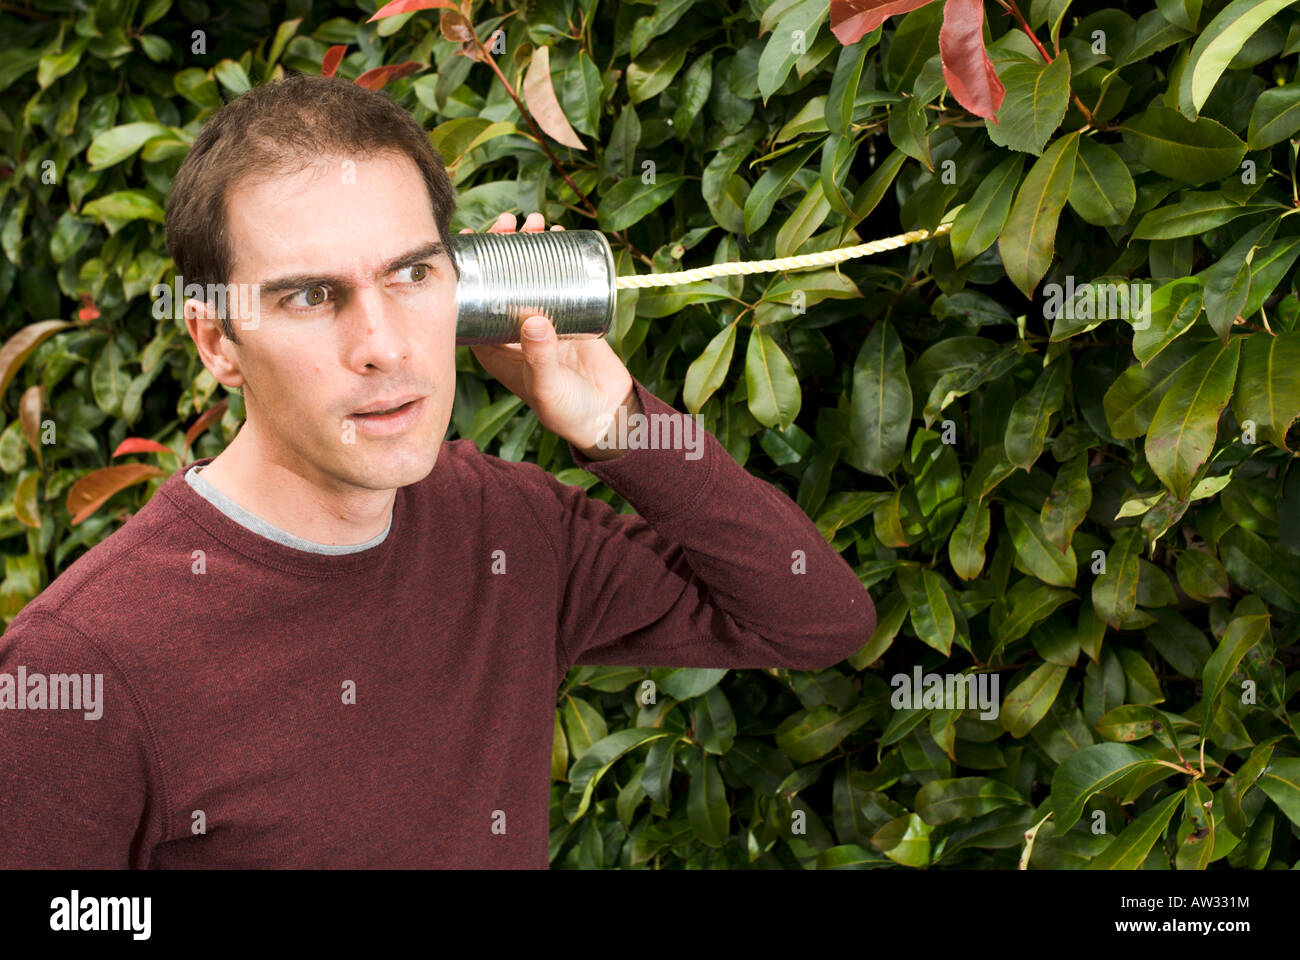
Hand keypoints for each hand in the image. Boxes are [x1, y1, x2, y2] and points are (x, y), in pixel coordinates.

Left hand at [461, 212, 640, 460]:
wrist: (606, 415)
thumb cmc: (564, 409)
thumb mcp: (546, 385)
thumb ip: (538, 357)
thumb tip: (535, 321)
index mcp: (492, 344)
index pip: (473, 297)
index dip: (471, 266)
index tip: (473, 236)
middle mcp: (512, 327)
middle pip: (501, 277)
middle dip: (503, 245)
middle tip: (511, 222)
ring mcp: (541, 318)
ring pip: (529, 272)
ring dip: (531, 244)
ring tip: (538, 222)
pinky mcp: (569, 313)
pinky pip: (559, 277)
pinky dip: (559, 254)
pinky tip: (561, 233)